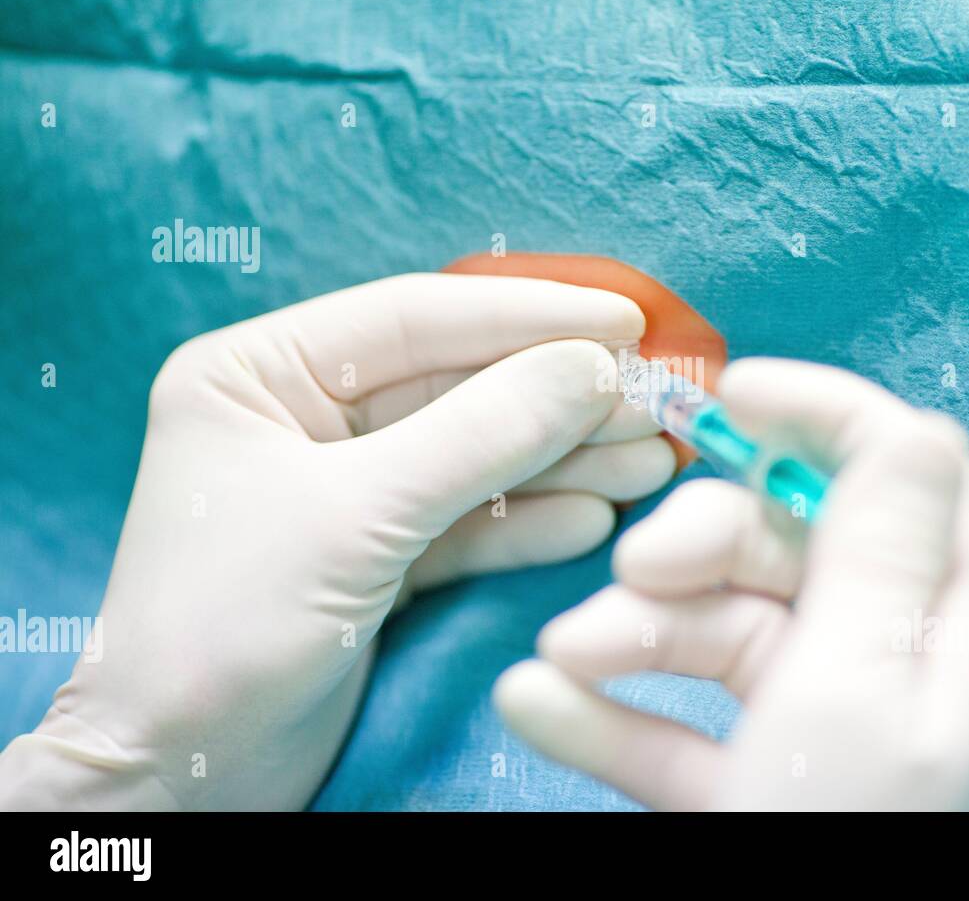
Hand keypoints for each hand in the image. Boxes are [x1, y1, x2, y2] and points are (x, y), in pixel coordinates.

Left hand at [0, 273, 675, 808]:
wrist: (184, 779)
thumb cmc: (227, 627)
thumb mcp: (358, 516)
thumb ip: (482, 435)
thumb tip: (595, 367)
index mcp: (260, 373)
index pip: (415, 318)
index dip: (527, 315)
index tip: (623, 321)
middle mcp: (303, 417)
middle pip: (458, 385)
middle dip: (559, 396)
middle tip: (659, 398)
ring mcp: (346, 488)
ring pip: (475, 456)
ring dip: (564, 458)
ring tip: (654, 458)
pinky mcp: (378, 555)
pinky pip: (468, 521)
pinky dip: (531, 522)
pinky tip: (596, 517)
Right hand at [494, 358, 968, 810]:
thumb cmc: (828, 844)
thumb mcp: (859, 689)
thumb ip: (880, 547)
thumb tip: (907, 420)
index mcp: (941, 637)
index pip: (914, 479)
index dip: (831, 418)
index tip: (733, 396)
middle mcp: (879, 673)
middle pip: (791, 548)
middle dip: (700, 544)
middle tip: (634, 571)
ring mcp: (802, 734)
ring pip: (716, 634)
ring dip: (630, 631)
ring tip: (565, 657)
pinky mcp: (736, 793)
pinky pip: (668, 729)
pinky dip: (604, 712)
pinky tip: (541, 703)